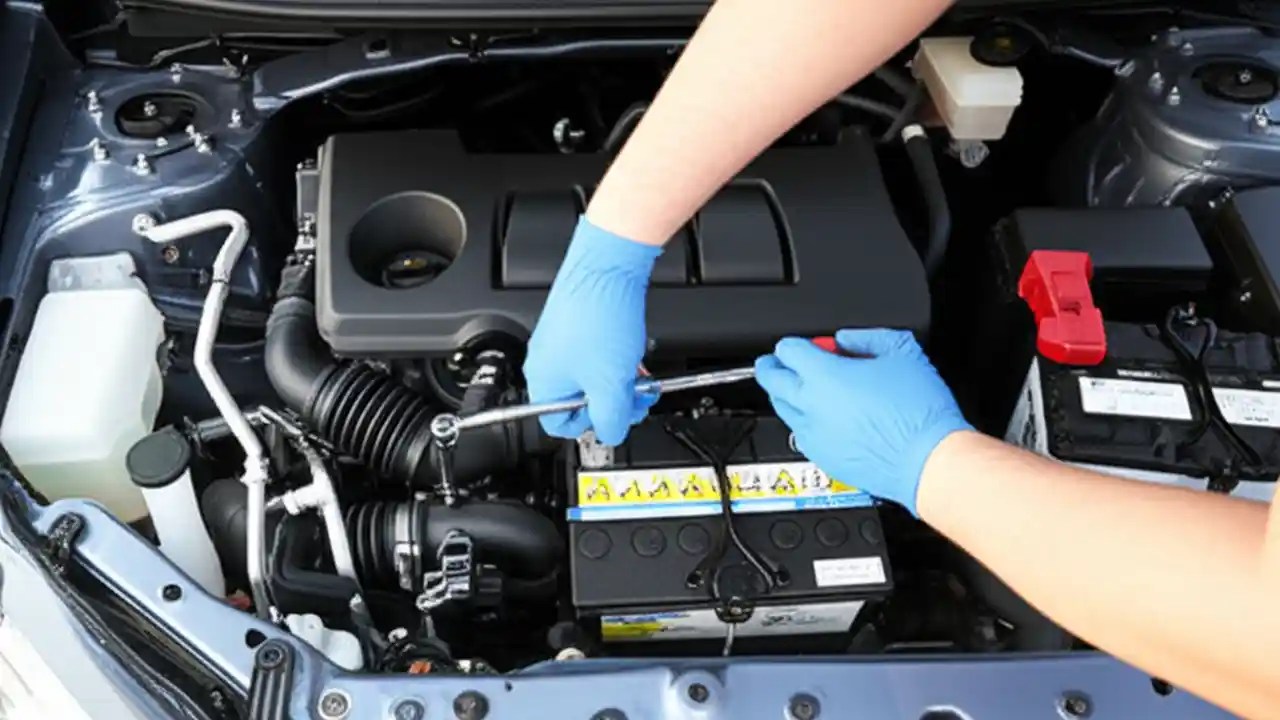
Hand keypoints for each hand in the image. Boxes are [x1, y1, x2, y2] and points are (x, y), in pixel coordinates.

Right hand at [523, 217, 660, 445]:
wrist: (609, 267)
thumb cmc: (600, 317)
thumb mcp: (612, 385)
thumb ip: (611, 420)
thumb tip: (613, 434)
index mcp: (544, 383)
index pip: (560, 425)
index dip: (592, 425)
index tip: (615, 417)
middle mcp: (547, 362)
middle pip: (580, 402)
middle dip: (612, 402)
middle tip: (635, 398)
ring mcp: (562, 342)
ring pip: (592, 378)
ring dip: (618, 382)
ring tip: (639, 377)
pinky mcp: (579, 325)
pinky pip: (597, 356)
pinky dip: (617, 361)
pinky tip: (633, 355)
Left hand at [753, 329, 970, 514]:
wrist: (929, 461)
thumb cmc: (920, 412)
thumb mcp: (902, 352)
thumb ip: (866, 337)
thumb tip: (847, 340)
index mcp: (825, 376)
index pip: (787, 351)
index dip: (792, 343)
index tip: (799, 345)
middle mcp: (811, 406)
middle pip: (771, 381)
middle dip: (770, 367)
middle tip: (775, 363)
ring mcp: (814, 435)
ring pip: (782, 410)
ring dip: (785, 395)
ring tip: (797, 389)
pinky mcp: (823, 459)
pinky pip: (801, 436)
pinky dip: (804, 423)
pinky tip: (821, 419)